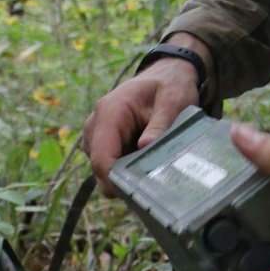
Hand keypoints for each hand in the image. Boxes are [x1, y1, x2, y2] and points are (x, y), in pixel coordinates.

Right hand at [82, 33, 214, 192]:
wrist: (165, 75)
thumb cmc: (170, 86)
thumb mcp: (173, 101)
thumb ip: (160, 124)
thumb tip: (144, 146)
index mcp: (110, 111)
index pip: (101, 156)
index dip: (114, 181)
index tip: (137, 194)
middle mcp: (96, 123)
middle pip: (99, 167)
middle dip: (122, 181)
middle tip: (153, 187)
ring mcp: (96, 134)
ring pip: (103, 169)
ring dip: (125, 175)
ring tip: (153, 169)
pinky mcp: (102, 142)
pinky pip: (109, 164)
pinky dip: (126, 169)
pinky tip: (146, 164)